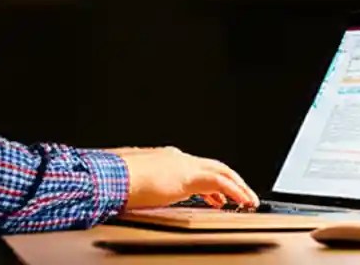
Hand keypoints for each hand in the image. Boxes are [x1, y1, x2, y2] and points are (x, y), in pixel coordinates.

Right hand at [104, 146, 259, 210]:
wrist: (110, 177)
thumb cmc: (114, 182)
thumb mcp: (130, 186)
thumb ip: (141, 188)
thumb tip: (135, 198)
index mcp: (163, 159)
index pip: (194, 167)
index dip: (209, 181)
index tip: (217, 195)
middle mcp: (177, 158)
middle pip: (213, 166)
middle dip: (230, 180)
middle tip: (241, 195)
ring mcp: (184, 164)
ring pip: (222, 172)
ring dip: (238, 186)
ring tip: (248, 200)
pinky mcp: (190, 177)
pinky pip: (221, 183)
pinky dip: (236, 191)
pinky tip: (242, 202)